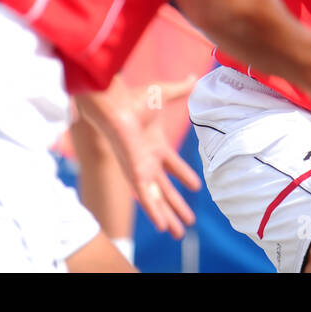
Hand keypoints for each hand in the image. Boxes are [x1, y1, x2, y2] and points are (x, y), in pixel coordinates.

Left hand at [73, 76, 202, 239]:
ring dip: (168, 216)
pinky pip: (146, 198)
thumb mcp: (163, 94)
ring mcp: (141, 169)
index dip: (184, 175)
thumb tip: (194, 77)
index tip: (196, 186)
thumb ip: (180, 89)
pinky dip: (155, 211)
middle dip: (177, 206)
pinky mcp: (135, 174)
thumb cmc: (134, 98)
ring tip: (178, 233)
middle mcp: (149, 160)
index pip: (173, 165)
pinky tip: (162, 226)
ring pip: (157, 199)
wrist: (114, 104)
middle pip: (166, 189)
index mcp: (155, 144)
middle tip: (188, 223)